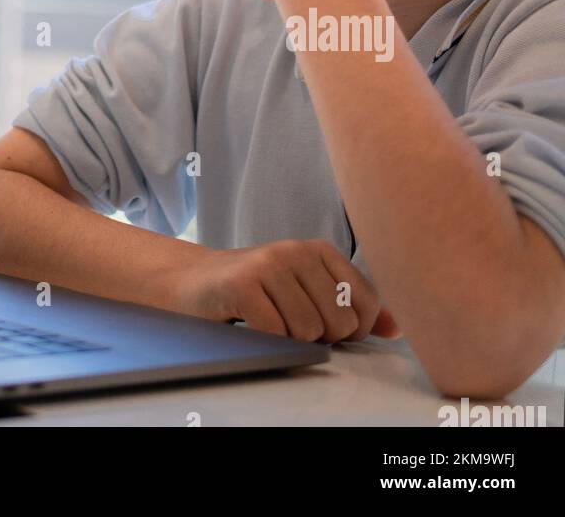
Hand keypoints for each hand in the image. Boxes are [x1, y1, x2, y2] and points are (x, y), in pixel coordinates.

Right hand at [164, 238, 400, 343]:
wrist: (192, 283)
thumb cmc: (256, 292)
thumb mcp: (307, 291)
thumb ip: (351, 306)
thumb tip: (397, 328)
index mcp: (320, 250)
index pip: (365, 305)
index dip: (349, 330)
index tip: (320, 322)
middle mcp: (297, 250)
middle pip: (339, 323)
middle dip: (317, 336)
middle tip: (287, 320)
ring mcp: (269, 264)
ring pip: (308, 331)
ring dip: (287, 338)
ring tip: (268, 320)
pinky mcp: (242, 284)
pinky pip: (276, 333)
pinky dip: (265, 339)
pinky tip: (250, 322)